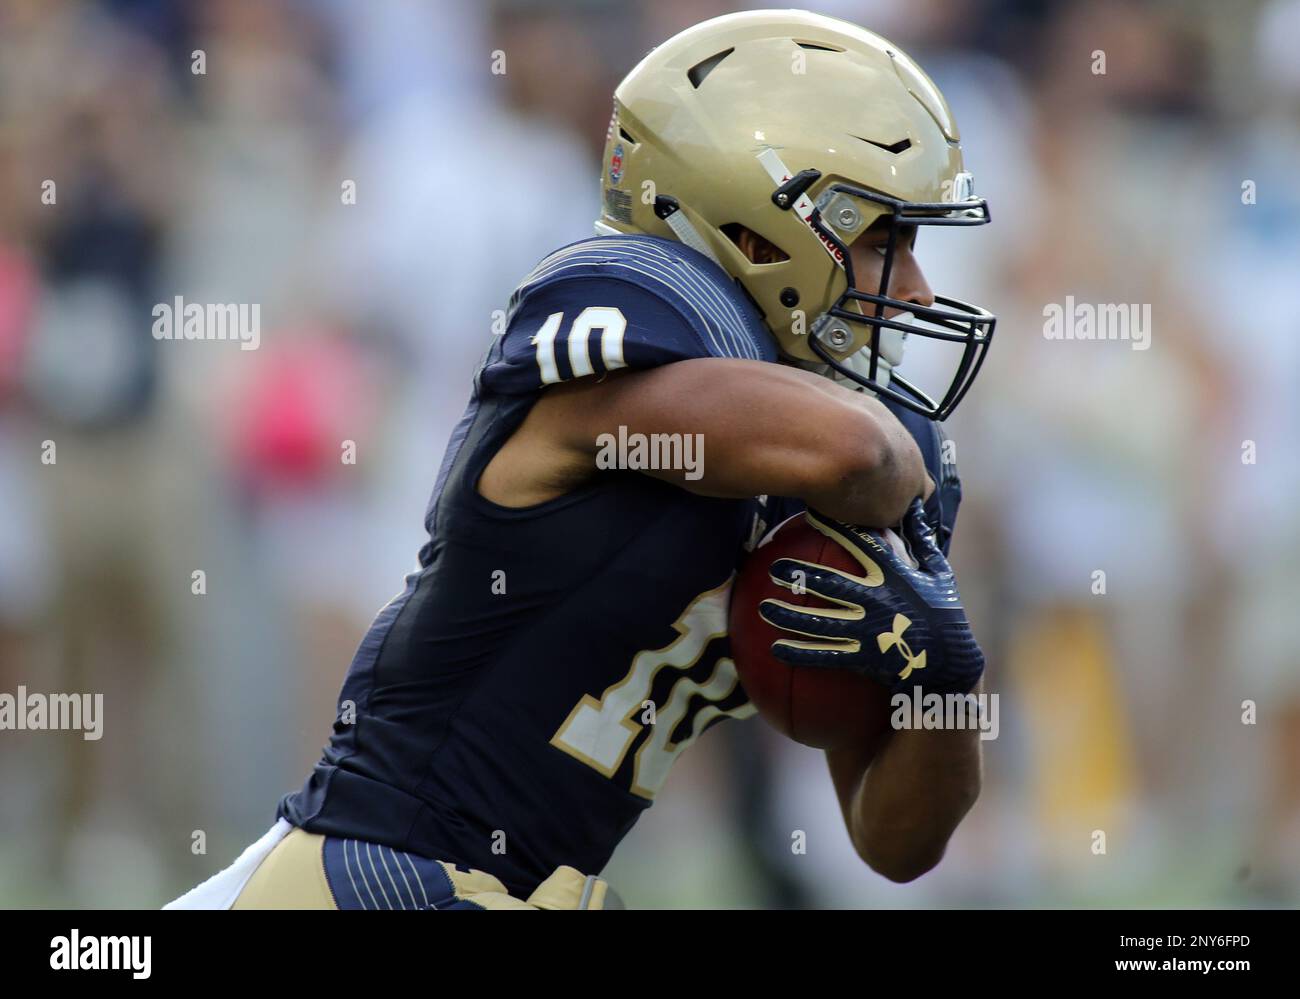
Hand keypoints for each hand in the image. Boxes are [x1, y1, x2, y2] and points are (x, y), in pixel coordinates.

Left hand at [757, 499, 983, 693]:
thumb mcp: (940, 572)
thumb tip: (915, 507)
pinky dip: (799, 652)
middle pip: (830, 584)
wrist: (951, 663)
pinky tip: (774, 649)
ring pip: (820, 621)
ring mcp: (868, 631)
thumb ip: (923, 541)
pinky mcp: (864, 657)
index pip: (861, 545)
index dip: (836, 528)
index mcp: (893, 576)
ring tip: (763, 608)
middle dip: (799, 575)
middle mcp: (876, 601)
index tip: (811, 513)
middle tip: (773, 568)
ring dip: (789, 615)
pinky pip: (825, 655)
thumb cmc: (946, 613)